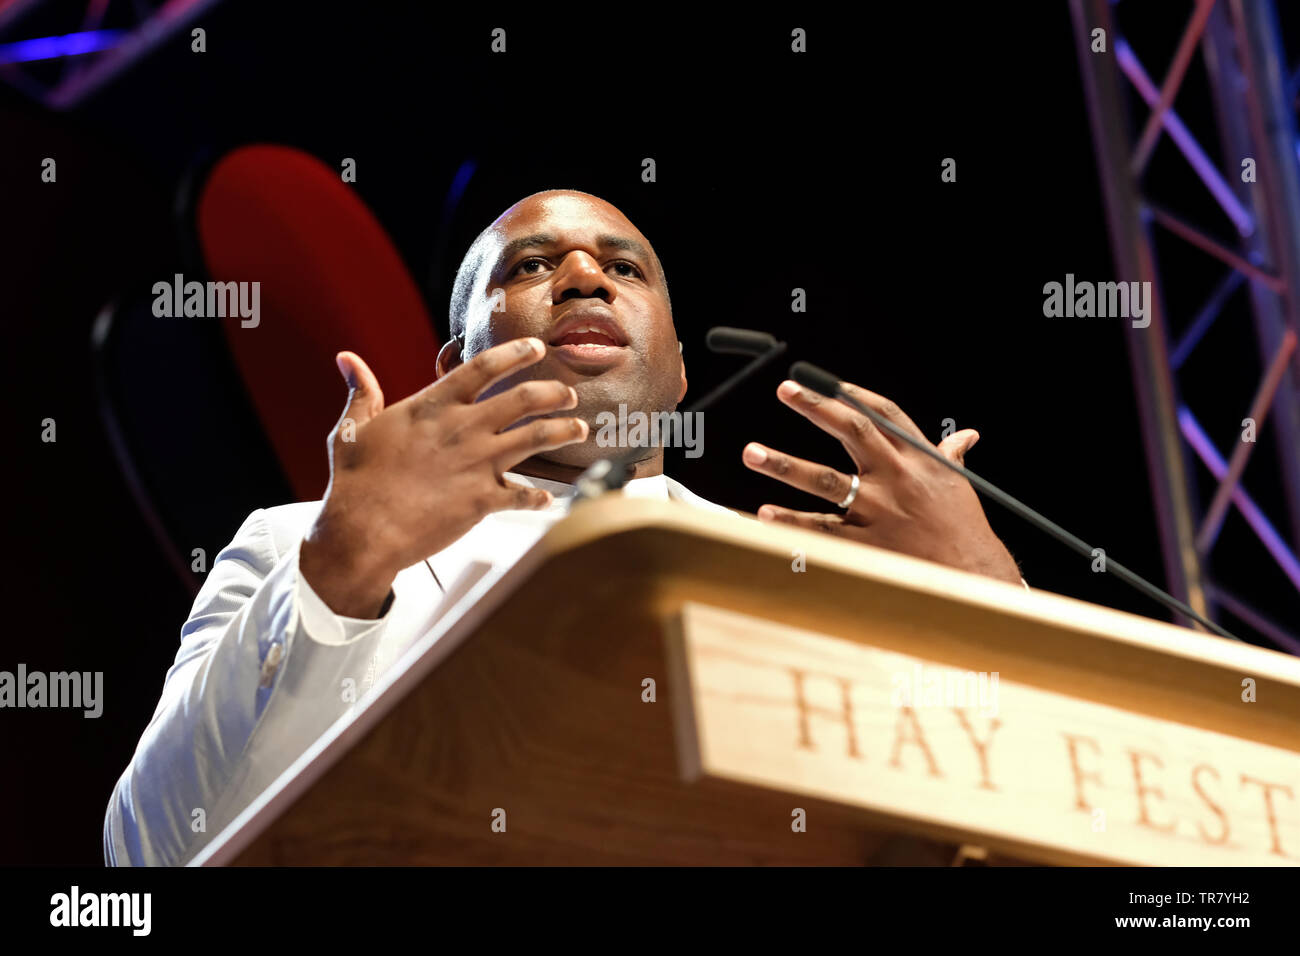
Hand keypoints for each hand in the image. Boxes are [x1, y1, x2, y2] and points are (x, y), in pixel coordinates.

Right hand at [300, 337, 589, 616]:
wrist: (362, 531)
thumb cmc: (355, 482)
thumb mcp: (351, 430)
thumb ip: (361, 393)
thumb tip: (347, 360)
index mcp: (434, 406)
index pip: (484, 367)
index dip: (516, 353)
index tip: (537, 348)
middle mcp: (463, 428)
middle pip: (524, 398)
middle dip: (554, 392)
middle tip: (569, 393)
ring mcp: (477, 463)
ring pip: (537, 437)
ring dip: (564, 430)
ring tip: (579, 428)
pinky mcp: (483, 500)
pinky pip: (524, 495)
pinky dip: (540, 497)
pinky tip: (548, 498)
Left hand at [742, 379, 1021, 584]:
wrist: (974, 574)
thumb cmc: (963, 527)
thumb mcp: (958, 484)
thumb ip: (951, 456)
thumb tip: (967, 436)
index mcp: (917, 458)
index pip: (883, 413)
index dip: (853, 394)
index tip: (824, 381)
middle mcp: (896, 477)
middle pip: (851, 431)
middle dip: (816, 408)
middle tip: (785, 390)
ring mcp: (879, 509)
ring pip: (825, 480)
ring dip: (785, 464)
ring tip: (752, 452)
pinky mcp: (866, 542)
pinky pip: (822, 529)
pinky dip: (792, 522)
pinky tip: (765, 514)